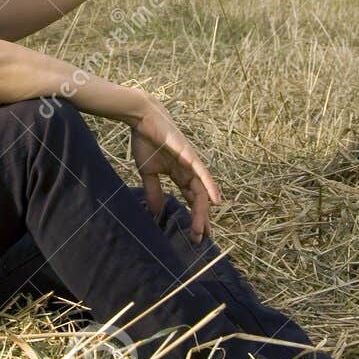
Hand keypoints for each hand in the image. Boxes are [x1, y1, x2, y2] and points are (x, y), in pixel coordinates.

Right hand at [126, 97, 223, 242]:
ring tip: (205, 230)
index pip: (191, 199)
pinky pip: (201, 173)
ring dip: (204, 211)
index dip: (195, 217)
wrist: (142, 118)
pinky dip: (209, 186)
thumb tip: (155, 212)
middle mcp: (190, 171)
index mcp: (180, 175)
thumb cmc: (146, 140)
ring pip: (201, 191)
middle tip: (200, 240)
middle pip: (199, 199)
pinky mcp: (189, 155)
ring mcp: (191, 163)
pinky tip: (216, 201)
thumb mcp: (148, 172)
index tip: (196, 236)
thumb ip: (154, 191)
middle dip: (201, 220)